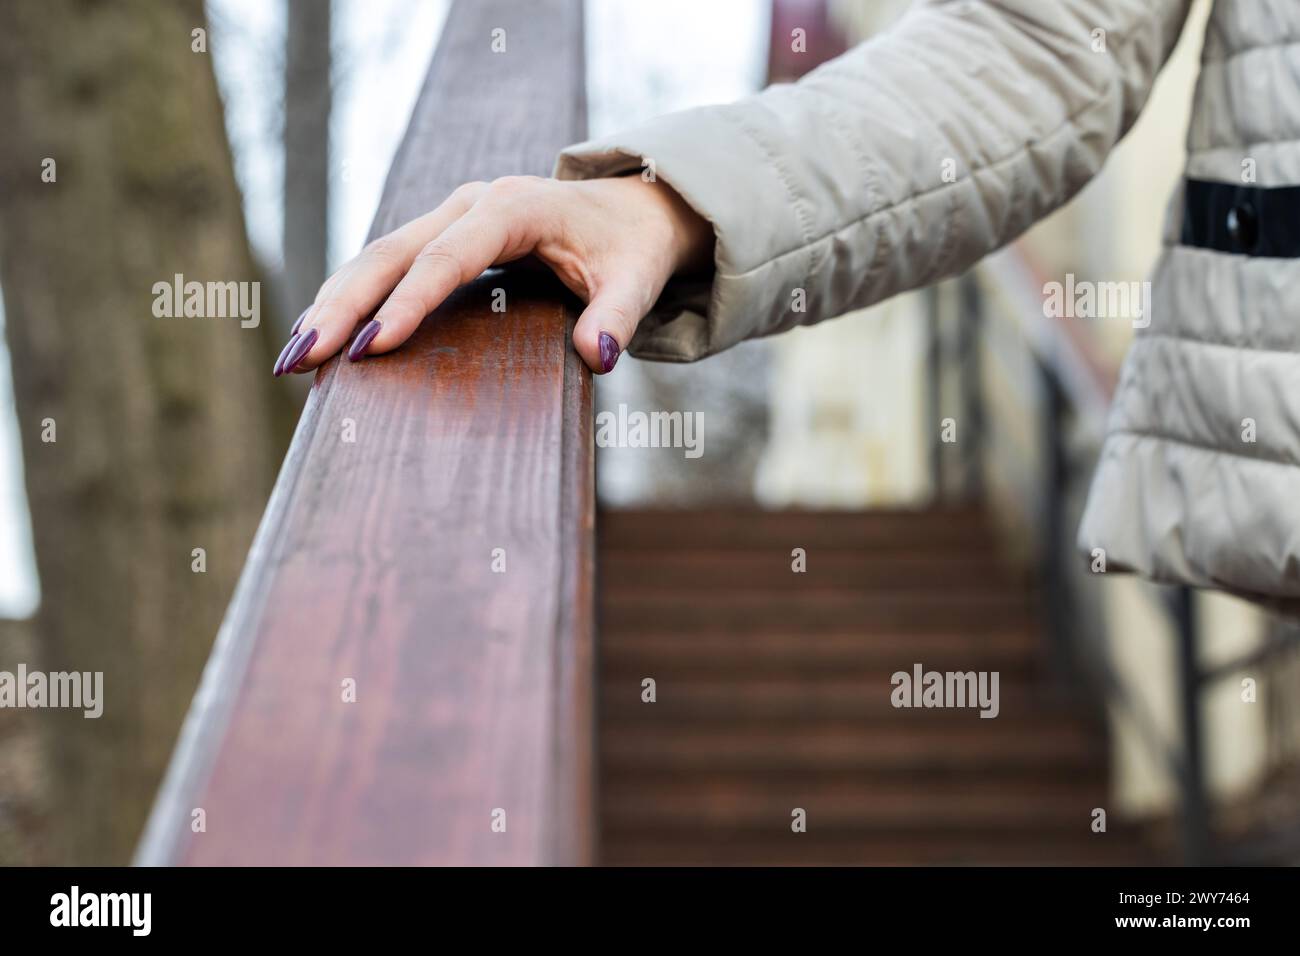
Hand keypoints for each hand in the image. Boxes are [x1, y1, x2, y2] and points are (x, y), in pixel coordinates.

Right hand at [273, 174, 713, 376]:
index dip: (409, 303)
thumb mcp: (636, 280)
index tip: (372, 348)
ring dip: (333, 303)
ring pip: (376, 255)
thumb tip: (597, 357)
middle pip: (391, 251)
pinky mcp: (440, 236)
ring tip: (294, 357)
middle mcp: (470, 205)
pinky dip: (350, 297)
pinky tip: (321, 334)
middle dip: (343, 305)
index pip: (448, 257)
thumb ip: (618, 316)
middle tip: (301, 358)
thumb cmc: (629, 249)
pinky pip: (386, 264)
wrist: (627, 212)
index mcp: (512, 207)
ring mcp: (449, 217)